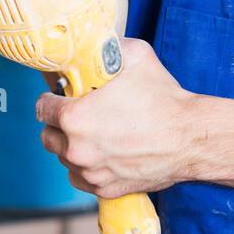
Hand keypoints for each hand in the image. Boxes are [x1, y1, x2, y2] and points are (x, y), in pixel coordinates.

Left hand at [35, 38, 197, 199]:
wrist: (191, 137)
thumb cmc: (164, 99)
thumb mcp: (135, 56)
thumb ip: (107, 48)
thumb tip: (94, 44)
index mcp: (75, 118)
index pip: (42, 108)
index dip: (52, 98)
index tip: (62, 97)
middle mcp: (76, 149)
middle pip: (48, 136)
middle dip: (60, 124)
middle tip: (80, 114)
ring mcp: (90, 172)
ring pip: (64, 158)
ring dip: (73, 146)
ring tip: (96, 133)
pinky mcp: (104, 189)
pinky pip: (81, 178)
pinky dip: (87, 167)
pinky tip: (105, 153)